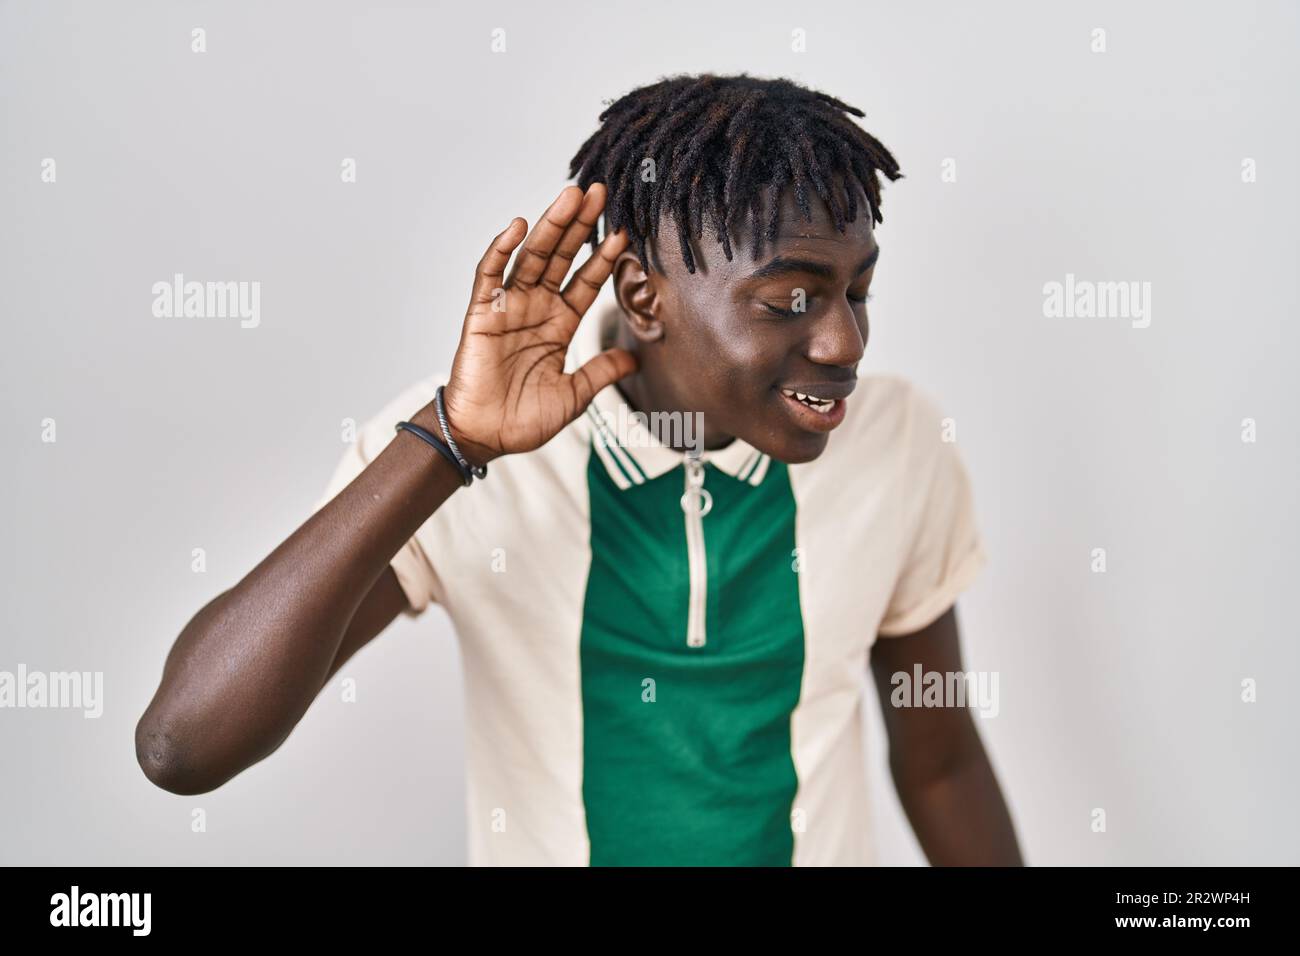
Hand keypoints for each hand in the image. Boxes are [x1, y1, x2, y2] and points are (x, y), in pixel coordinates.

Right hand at [439, 184, 636, 466]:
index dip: (603, 258)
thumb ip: (601, 372)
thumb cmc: (523, 420)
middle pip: (562, 257)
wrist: (484, 437)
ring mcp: (508, 307)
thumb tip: (636, 359)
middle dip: (580, 225)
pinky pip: (490, 274)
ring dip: (550, 226)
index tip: (624, 233)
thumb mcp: (575, 395)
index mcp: (559, 325)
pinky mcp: (481, 313)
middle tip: (599, 193)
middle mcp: (536, 308)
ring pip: (532, 257)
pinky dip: (501, 249)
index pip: (586, 282)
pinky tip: (518, 226)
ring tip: (570, 197)